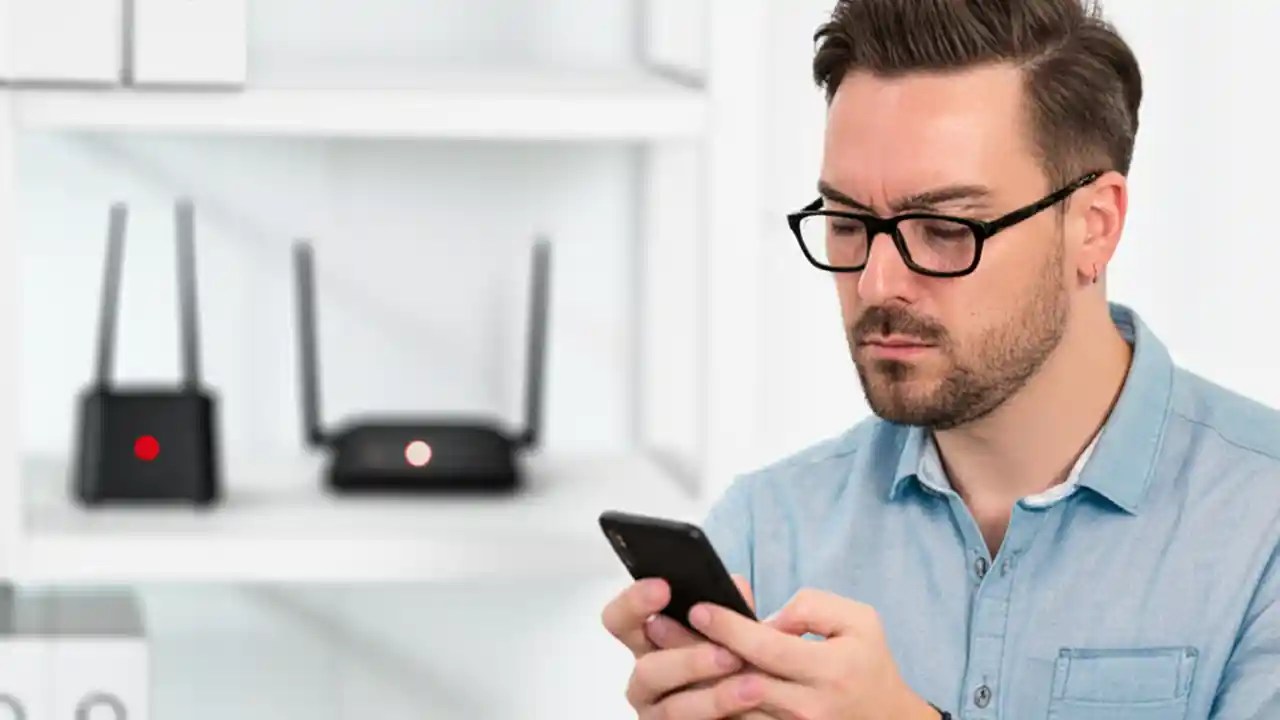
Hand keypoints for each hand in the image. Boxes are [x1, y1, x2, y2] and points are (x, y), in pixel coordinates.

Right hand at [602, 575, 776, 718]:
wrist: (748, 705)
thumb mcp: (732, 632)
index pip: (620, 620)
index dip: (633, 603)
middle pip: (645, 671)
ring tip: (754, 686)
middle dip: (688, 661)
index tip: (663, 587)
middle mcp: (647, 679)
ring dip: (714, 697)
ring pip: (672, 709)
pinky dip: (721, 715)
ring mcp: (657, 713)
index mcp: (650, 642)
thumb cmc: (731, 663)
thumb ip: (732, 610)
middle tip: (727, 652)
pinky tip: (751, 704)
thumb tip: (738, 586)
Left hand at [681, 589, 937, 719]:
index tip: (698, 607)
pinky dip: (711, 706)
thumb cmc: (868, 662)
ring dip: (694, 681)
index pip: (767, 648)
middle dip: (696, 653)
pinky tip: (685, 684)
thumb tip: (768, 618)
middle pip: (740, 681)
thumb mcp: (859, 621)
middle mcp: (810, 707)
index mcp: (830, 670)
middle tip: (658, 627)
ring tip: (660, 652)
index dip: (729, 627)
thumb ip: (812, 607)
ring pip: (733, 708)